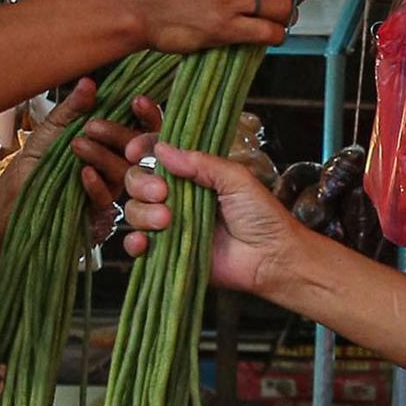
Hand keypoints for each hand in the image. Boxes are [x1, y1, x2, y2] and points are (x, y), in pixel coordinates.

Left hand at [0, 79, 159, 244]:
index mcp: (115, 137)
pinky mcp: (100, 207)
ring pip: (124, 171)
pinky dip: (96, 183)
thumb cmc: (40, 153)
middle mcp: (119, 160)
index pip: (144, 125)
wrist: (19, 185)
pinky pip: (107, 196)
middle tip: (92, 127)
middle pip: (139, 148)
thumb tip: (88, 83)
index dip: (147, 114)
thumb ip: (75, 107)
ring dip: (102, 155)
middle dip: (120, 134)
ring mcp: (112, 184)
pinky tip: (83, 173)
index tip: (137, 102)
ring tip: (77, 146)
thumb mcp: (55, 125)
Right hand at [118, 138, 303, 293]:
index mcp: (195, 175)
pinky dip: (134, 243)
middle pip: (139, 181)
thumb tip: (162, 148)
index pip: (159, 156)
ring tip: (166, 220)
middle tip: (162, 193)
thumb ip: (201, 163)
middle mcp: (178, 197)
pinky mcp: (168, 252)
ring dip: (143, 213)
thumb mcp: (236, 179)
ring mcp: (171, 225)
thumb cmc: (262, 216)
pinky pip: (138, 246)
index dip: (143, 149)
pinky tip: (144, 242)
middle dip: (142, 183)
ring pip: (135, 211)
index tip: (134, 151)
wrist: (271, 258)